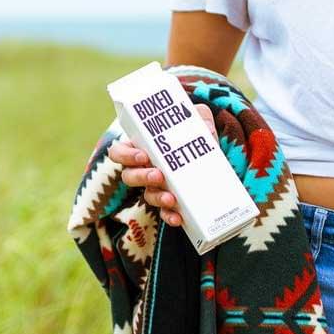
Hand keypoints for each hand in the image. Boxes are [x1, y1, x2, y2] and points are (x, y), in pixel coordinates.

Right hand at [106, 103, 216, 226]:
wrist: (214, 158)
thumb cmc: (194, 134)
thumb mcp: (196, 118)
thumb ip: (199, 115)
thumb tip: (203, 124)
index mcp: (141, 147)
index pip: (119, 152)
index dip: (126, 155)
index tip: (143, 155)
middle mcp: (144, 169)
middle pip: (129, 176)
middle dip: (142, 177)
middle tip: (158, 175)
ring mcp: (156, 187)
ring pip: (147, 195)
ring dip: (157, 197)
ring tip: (171, 198)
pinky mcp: (171, 202)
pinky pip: (164, 213)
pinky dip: (169, 216)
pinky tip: (178, 218)